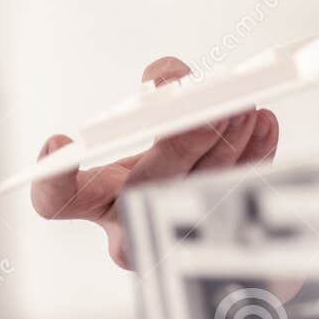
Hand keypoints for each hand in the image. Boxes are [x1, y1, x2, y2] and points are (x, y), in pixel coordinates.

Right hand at [30, 57, 278, 269]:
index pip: (58, 201)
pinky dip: (256, 155)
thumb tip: (176, 80)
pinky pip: (240, 194)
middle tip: (211, 109)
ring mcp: (177, 235)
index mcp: (95, 199)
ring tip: (245, 108)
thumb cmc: (166, 164)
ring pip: (198, 193)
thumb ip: (161, 99)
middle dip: (181, 144)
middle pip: (144, 188)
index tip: (58, 140)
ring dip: (226, 145)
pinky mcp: (223, 238)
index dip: (54, 177)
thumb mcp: (150, 129)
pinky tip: (265, 124)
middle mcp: (129, 223)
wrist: (212, 223)